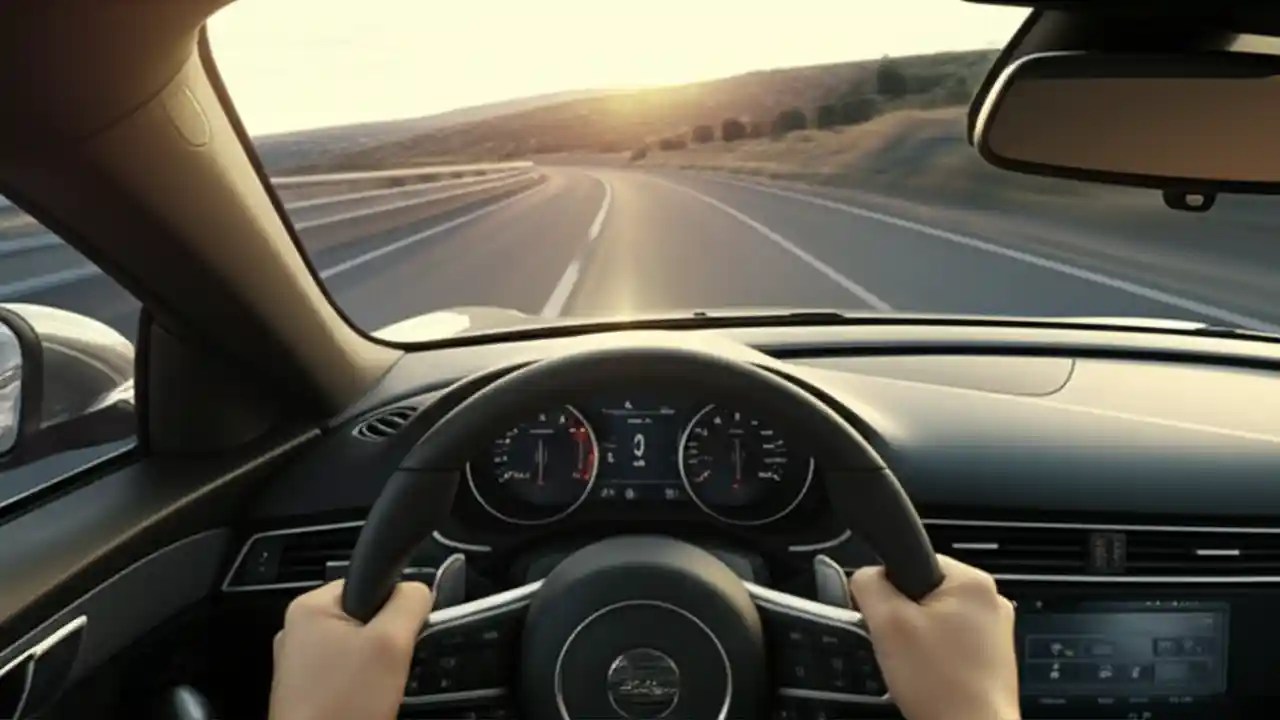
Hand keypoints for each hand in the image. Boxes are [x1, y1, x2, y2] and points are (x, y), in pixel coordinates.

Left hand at [268, 580, 432, 719]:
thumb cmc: (345, 704)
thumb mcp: (391, 643)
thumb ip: (410, 603)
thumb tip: (419, 589)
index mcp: (309, 607)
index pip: (369, 583)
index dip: (395, 606)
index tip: (400, 636)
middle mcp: (297, 630)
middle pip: (365, 617)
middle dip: (385, 641)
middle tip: (389, 667)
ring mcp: (299, 664)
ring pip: (357, 648)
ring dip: (374, 666)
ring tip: (375, 688)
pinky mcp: (305, 690)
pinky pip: (345, 673)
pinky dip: (360, 685)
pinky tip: (362, 702)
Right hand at [850, 555, 1018, 719]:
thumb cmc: (940, 685)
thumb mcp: (887, 623)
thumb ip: (869, 585)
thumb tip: (865, 574)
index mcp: (973, 581)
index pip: (913, 560)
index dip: (890, 588)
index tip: (888, 617)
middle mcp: (992, 600)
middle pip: (924, 592)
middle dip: (905, 617)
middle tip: (901, 645)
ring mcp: (996, 631)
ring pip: (936, 619)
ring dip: (920, 638)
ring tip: (919, 665)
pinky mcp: (993, 656)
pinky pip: (951, 642)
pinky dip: (936, 656)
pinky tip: (932, 675)